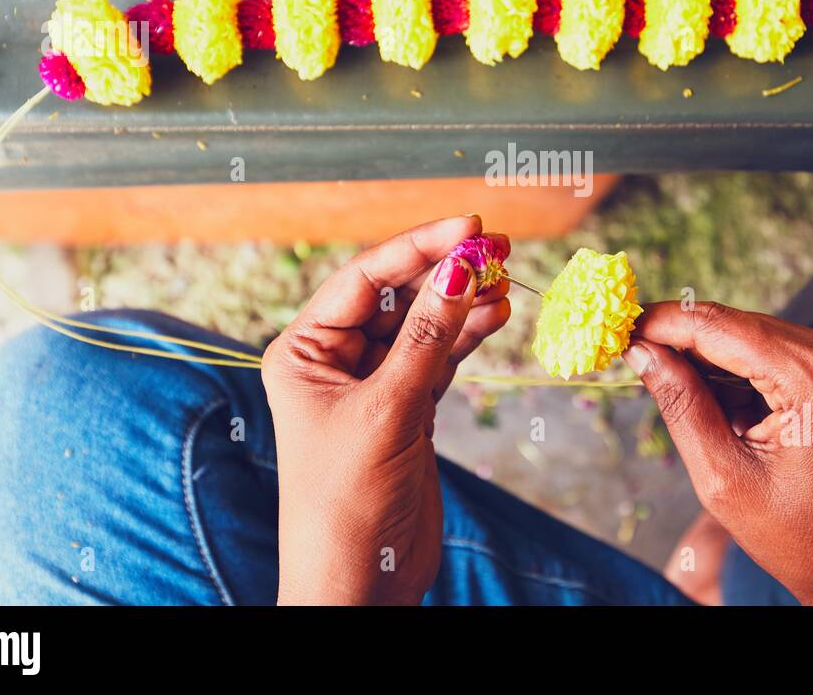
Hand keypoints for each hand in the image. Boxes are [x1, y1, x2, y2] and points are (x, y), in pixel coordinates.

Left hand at [262, 216, 509, 604]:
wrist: (358, 586)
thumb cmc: (346, 501)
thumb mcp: (388, 410)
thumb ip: (428, 337)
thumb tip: (463, 267)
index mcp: (304, 350)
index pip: (365, 277)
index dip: (419, 246)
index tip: (471, 226)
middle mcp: (335, 360)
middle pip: (397, 294)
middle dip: (447, 270)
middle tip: (501, 247)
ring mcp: (374, 384)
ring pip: (425, 323)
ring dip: (464, 301)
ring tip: (509, 279)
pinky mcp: (407, 408)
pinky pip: (441, 356)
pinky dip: (469, 336)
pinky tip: (498, 315)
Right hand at [624, 303, 812, 605]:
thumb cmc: (798, 534)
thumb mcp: (722, 477)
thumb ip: (682, 404)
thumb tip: (641, 351)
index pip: (722, 327)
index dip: (664, 323)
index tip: (620, 328)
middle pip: (736, 325)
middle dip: (683, 343)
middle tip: (635, 362)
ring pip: (750, 334)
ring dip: (712, 362)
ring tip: (701, 415)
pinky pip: (771, 349)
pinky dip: (739, 372)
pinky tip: (731, 414)